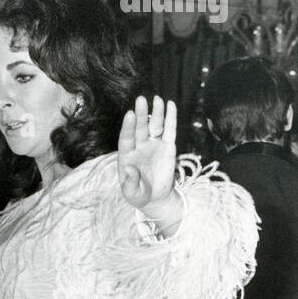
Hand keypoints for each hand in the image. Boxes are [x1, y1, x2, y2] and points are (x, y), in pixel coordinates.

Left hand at [118, 96, 179, 225]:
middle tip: (141, 100)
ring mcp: (154, 145)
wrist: (155, 198)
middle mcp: (140, 146)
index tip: (130, 115)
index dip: (128, 127)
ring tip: (157, 99)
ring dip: (156, 112)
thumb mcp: (132, 193)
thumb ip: (130, 182)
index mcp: (127, 155)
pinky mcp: (168, 147)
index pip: (126, 138)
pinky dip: (170, 118)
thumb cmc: (139, 195)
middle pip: (140, 128)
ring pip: (155, 126)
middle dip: (141, 114)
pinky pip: (169, 130)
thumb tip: (129, 169)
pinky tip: (170, 105)